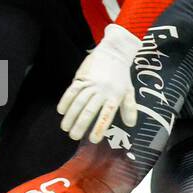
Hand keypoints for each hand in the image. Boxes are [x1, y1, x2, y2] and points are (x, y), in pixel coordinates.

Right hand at [57, 24, 140, 142]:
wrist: (113, 52)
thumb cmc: (121, 75)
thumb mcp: (129, 91)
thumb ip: (129, 108)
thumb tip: (131, 125)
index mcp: (115, 96)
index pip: (106, 115)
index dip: (99, 128)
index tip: (93, 139)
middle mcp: (102, 91)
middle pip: (89, 110)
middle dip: (80, 125)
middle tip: (73, 137)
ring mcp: (91, 83)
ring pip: (79, 102)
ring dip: (71, 115)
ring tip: (65, 127)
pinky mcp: (82, 77)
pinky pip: (72, 90)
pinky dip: (65, 100)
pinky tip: (61, 111)